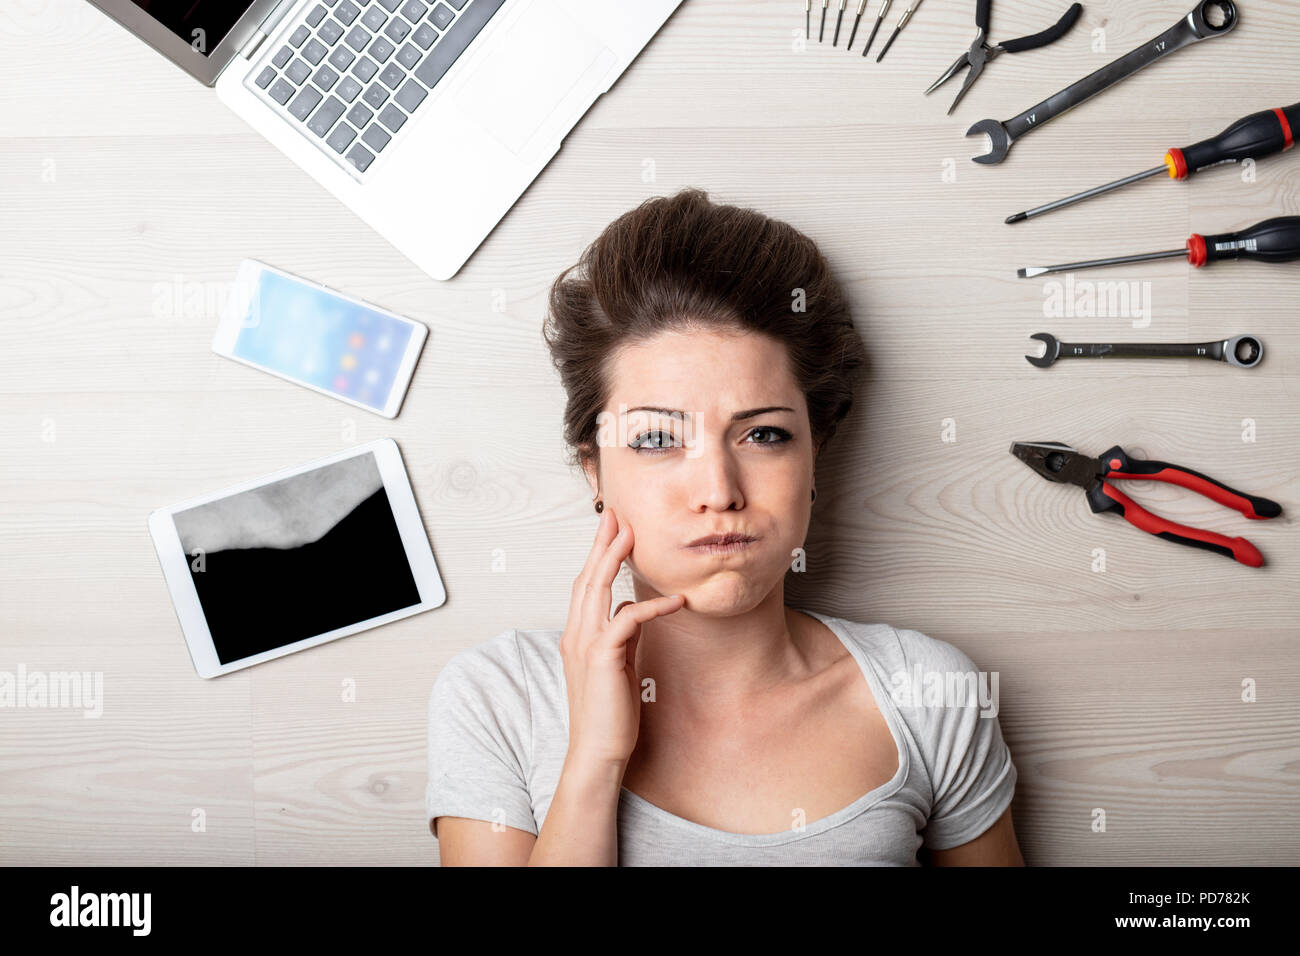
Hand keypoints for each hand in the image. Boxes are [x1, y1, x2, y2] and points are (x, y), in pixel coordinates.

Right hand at [559, 506, 684, 768]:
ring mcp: (585, 645)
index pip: (584, 586)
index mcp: (577, 635)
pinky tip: (676, 601)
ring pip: (597, 589)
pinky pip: (626, 619)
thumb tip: (634, 613)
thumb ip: (621, 638)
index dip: (597, 556)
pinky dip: (652, 607)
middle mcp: (575, 635)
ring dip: (615, 559)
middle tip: (616, 516)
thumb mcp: (617, 666)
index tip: (612, 530)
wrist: (597, 752)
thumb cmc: (610, 714)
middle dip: (602, 544)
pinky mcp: (602, 658)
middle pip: (586, 578)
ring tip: (633, 535)